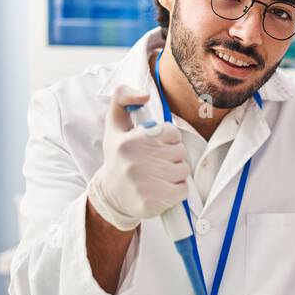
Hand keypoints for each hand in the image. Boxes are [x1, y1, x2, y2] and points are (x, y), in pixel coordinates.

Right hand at [85, 85, 189, 230]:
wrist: (111, 195)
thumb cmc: (119, 157)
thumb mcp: (115, 125)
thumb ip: (122, 98)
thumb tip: (144, 94)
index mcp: (129, 140)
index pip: (172, 132)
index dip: (168, 140)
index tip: (155, 146)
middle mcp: (136, 160)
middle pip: (180, 151)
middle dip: (172, 157)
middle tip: (156, 163)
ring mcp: (145, 182)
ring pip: (183, 170)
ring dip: (176, 174)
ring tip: (158, 176)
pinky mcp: (153, 200)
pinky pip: (183, 190)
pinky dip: (177, 191)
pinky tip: (162, 189)